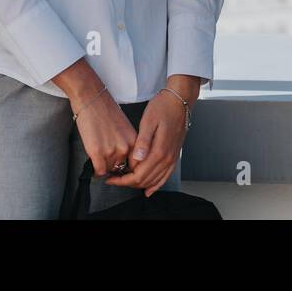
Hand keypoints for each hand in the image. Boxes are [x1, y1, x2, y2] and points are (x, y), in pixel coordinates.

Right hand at [72, 88, 139, 180]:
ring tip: (99, 155)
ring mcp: (111, 151)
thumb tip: (123, 160)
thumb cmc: (105, 110)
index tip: (123, 170)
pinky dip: (96, 170)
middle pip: (121, 168)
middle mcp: (125, 148)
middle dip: (114, 166)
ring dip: (104, 166)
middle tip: (107, 161)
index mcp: (134, 141)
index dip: (128, 169)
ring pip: (109, 169)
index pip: (136, 165)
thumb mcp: (124, 128)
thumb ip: (126, 144)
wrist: (92, 99)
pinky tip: (94, 162)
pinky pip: (99, 171)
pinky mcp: (97, 152)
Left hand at [105, 77, 195, 195]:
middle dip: (128, 183)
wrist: (179, 101)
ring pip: (154, 181)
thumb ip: (143, 142)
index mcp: (159, 151)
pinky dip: (156, 185)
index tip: (111, 178)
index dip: (123, 180)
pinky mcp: (174, 156)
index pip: (138, 175)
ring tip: (125, 181)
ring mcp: (172, 159)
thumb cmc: (163, 108)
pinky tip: (150, 189)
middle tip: (114, 179)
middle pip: (145, 180)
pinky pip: (165, 177)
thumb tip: (136, 160)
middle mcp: (167, 159)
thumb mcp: (148, 121)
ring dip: (140, 184)